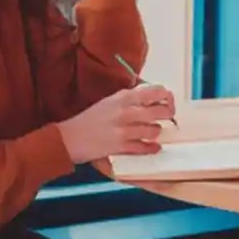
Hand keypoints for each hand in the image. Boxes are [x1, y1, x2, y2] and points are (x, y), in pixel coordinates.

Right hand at [55, 85, 175, 163]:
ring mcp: (124, 129)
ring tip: (152, 132)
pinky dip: (152, 148)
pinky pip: (145, 147)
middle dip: (168, 115)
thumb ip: (131, 98)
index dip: (167, 96)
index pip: (157, 91)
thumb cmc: (90, 119)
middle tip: (167, 118)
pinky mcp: (121, 146)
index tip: (167, 101)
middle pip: (161, 111)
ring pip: (155, 130)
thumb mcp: (111, 101)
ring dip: (156, 132)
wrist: (70, 138)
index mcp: (124, 97)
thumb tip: (153, 97)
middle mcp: (126, 111)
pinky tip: (153, 147)